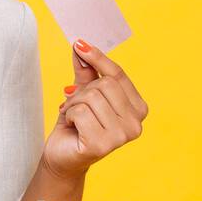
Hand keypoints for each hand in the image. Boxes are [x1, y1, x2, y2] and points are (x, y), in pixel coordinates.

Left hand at [42, 38, 147, 180]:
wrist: (62, 156)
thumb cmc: (77, 125)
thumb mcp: (83, 93)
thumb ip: (86, 70)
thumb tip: (80, 45)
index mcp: (138, 109)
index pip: (118, 75)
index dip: (97, 58)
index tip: (79, 44)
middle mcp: (136, 124)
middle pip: (105, 84)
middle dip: (81, 91)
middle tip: (74, 105)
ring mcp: (122, 136)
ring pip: (91, 97)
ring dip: (73, 104)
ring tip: (73, 118)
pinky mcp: (102, 145)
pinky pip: (80, 112)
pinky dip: (69, 116)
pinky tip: (73, 128)